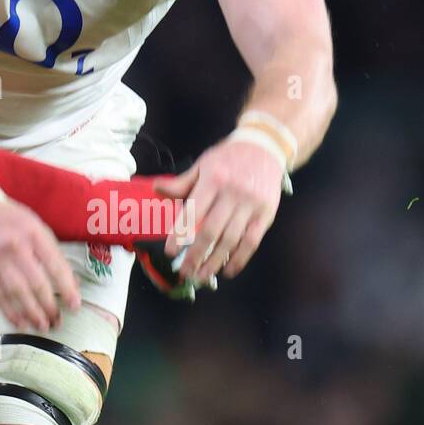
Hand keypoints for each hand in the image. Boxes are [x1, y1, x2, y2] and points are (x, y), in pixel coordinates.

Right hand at [0, 199, 80, 330]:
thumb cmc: (12, 222)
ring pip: (16, 292)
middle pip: (36, 283)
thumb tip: (72, 285)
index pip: (55, 266)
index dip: (67, 289)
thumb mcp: (36, 227)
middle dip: (49, 307)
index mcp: (33, 233)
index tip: (75, 307)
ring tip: (43, 326)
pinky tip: (20, 323)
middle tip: (58, 322)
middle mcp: (14, 244)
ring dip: (32, 313)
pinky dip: (10, 312)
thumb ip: (53, 254)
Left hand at [156, 139, 285, 283]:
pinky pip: (252, 242)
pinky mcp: (266, 214)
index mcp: (213, 180)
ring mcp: (251, 205)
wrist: (265, 147)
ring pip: (231, 240)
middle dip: (196, 255)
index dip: (181, 234)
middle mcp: (233, 193)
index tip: (170, 251)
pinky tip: (228, 270)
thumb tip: (157, 189)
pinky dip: (239, 259)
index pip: (193, 212)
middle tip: (185, 272)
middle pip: (211, 231)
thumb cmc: (228, 158)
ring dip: (215, 262)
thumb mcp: (202, 164)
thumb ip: (182, 183)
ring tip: (202, 276)